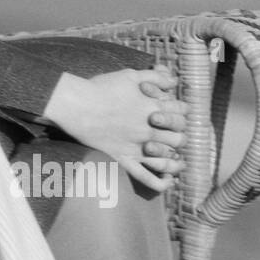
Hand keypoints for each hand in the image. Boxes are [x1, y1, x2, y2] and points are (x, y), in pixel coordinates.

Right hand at [41, 69, 187, 193]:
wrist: (77, 105)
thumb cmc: (101, 88)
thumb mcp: (130, 75)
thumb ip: (155, 77)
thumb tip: (173, 81)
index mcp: (155, 108)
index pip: (182, 112)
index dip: (182, 111)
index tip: (176, 112)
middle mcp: (151, 130)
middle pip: (179, 137)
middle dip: (179, 135)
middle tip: (174, 135)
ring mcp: (138, 147)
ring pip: (169, 159)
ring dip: (177, 162)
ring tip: (179, 163)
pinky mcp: (124, 159)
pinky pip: (146, 178)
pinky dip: (161, 183)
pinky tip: (168, 182)